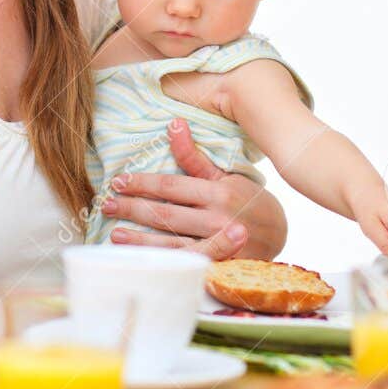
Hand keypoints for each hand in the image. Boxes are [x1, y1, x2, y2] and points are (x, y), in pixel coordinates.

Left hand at [99, 119, 284, 260]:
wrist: (280, 234)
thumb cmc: (248, 200)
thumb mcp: (224, 175)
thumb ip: (193, 155)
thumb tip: (173, 122)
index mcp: (217, 192)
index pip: (171, 187)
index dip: (142, 184)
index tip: (119, 181)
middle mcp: (217, 219)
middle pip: (166, 214)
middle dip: (133, 208)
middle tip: (107, 204)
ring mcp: (217, 245)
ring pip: (171, 242)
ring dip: (140, 239)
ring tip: (114, 233)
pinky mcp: (218, 266)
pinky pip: (183, 262)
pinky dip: (160, 260)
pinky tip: (141, 257)